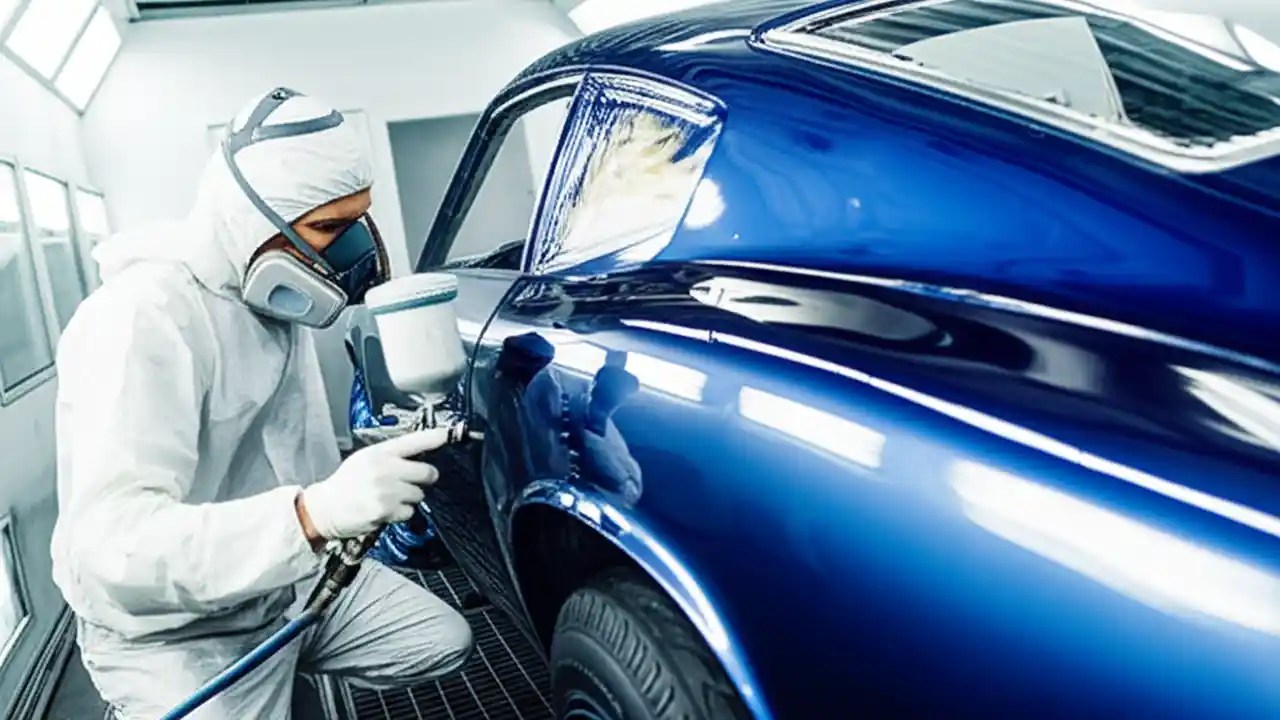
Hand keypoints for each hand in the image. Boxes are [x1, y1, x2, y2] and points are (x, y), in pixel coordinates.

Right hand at [298, 428, 449, 541]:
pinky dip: (401, 514)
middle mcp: (385, 469)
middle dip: (425, 478)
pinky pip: (409, 512)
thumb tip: (421, 455)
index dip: (434, 437)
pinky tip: (385, 510)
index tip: (448, 434)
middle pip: (427, 472)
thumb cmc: (348, 482)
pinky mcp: (385, 511)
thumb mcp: (366, 459)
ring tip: (389, 498)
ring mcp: (386, 491)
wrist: (326, 508)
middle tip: (410, 482)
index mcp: (380, 452)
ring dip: (410, 498)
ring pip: (419, 495)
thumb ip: (391, 455)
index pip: (413, 441)